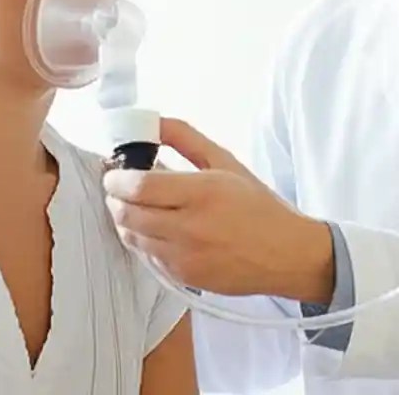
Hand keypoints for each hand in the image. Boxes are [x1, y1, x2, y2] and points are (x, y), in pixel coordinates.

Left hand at [102, 118, 335, 302]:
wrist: (285, 254)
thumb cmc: (258, 207)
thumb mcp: (225, 162)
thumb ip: (185, 138)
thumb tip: (153, 121)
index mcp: (201, 193)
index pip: (139, 187)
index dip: (116, 179)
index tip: (113, 173)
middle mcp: (190, 228)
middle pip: (128, 214)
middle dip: (114, 199)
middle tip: (117, 189)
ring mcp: (184, 257)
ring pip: (132, 238)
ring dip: (124, 220)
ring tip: (133, 206)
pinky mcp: (183, 277)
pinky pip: (147, 257)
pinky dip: (142, 240)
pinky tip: (154, 228)